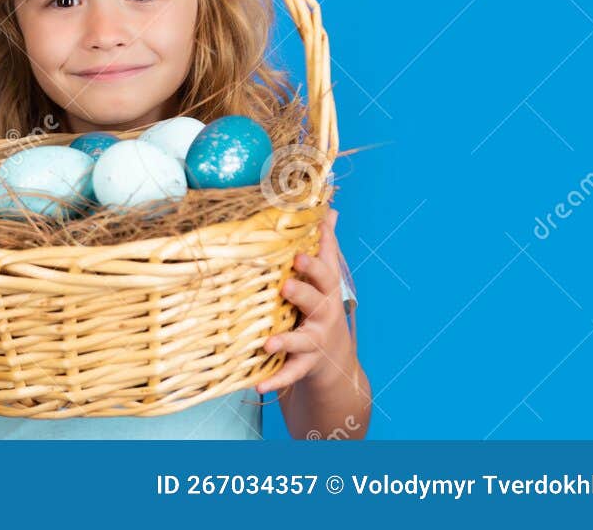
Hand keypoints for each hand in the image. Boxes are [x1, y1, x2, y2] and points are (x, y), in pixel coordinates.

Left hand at [257, 209, 354, 393]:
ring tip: (269, 342)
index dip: (315, 259)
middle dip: (303, 292)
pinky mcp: (306, 364)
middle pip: (318, 300)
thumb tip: (329, 207)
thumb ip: (325, 245)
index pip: (325, 270)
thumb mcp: (325, 278)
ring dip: (286, 339)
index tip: (299, 252)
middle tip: (286, 285)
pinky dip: (275, 380)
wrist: (336, 362)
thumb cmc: (321, 308)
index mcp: (326, 289)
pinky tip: (257, 385)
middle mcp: (325, 313)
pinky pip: (291, 373)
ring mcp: (317, 340)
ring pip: (304, 338)